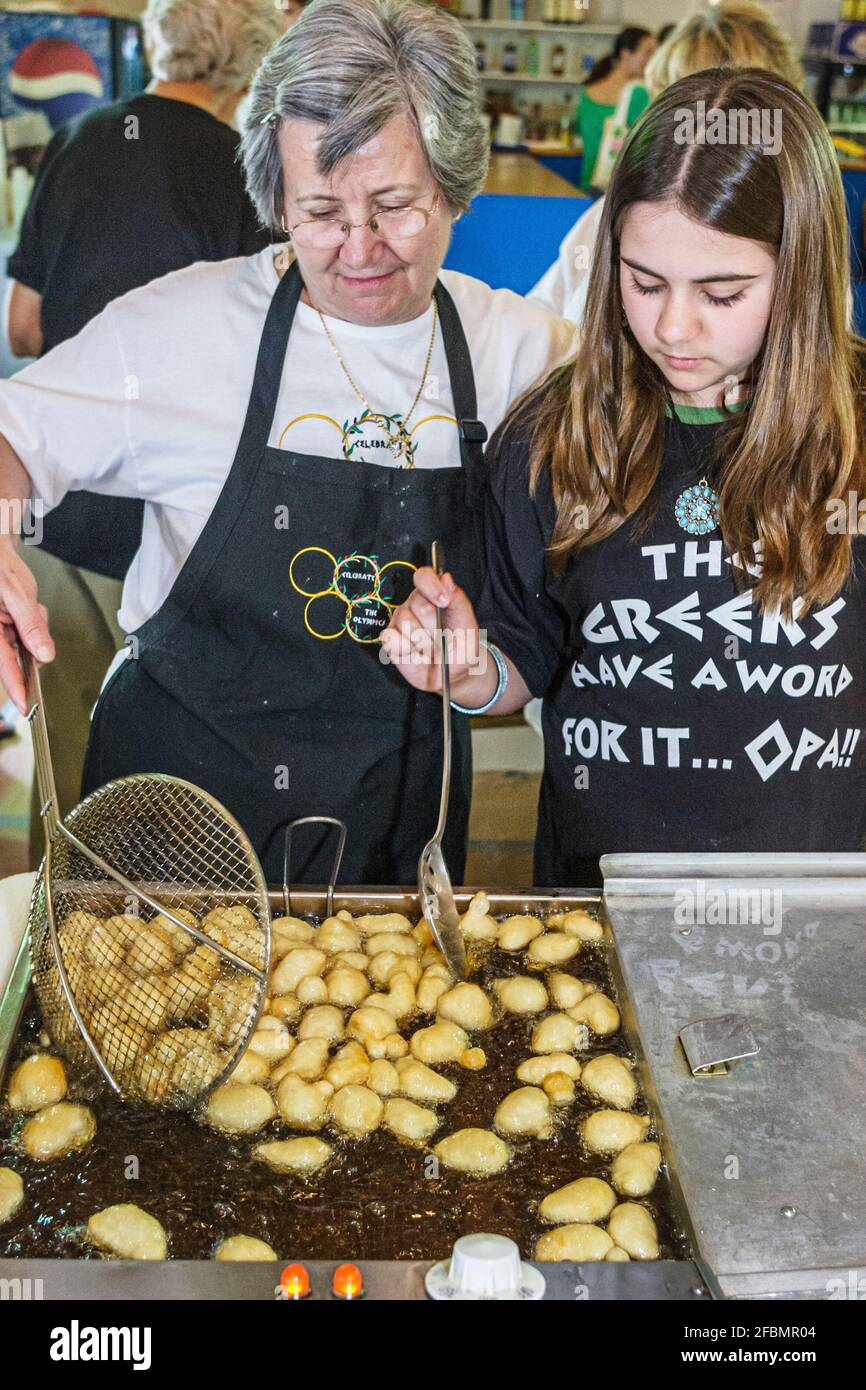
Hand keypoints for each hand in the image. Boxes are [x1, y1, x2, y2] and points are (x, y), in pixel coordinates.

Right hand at [0, 539, 53, 712]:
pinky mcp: (9, 626)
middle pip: (19, 656)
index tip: (26, 706)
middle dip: (32, 641)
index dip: (16, 687)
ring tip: (27, 605)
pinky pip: (30, 634)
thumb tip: (44, 656)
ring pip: (28, 646)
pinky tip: (29, 606)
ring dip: (34, 629)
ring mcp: (1, 630)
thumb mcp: (18, 595)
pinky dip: (35, 623)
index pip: (4, 666)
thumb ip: (31, 627)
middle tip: (32, 615)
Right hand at [380, 566, 494, 705]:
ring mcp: (399, 621)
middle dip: (433, 625)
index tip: (444, 602)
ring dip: (423, 642)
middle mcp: (413, 604)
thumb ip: (457, 600)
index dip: (431, 586)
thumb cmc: (460, 647)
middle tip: (442, 637)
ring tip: (431, 648)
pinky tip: (416, 654)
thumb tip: (446, 578)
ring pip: (405, 623)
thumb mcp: (467, 624)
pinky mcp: (389, 639)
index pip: (423, 576)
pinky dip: (406, 650)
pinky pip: (391, 638)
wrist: (451, 675)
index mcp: (432, 594)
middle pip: (417, 604)